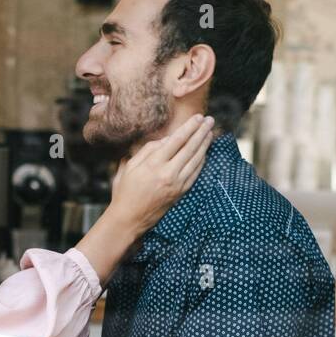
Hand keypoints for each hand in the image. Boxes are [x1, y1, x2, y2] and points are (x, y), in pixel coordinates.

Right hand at [111, 113, 214, 234]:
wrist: (129, 219)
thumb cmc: (125, 191)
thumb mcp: (130, 166)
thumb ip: (147, 150)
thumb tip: (166, 140)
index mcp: (153, 164)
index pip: (177, 140)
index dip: (189, 127)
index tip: (198, 117)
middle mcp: (168, 173)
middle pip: (190, 147)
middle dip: (201, 132)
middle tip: (210, 120)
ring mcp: (177, 184)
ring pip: (196, 160)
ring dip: (205, 145)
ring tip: (210, 133)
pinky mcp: (180, 193)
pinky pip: (195, 173)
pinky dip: (201, 161)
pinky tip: (205, 152)